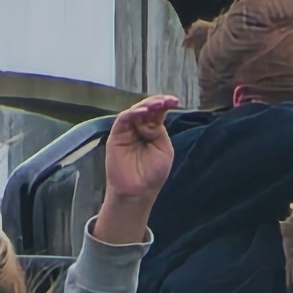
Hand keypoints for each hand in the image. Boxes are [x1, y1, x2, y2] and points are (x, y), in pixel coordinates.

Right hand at [91, 95, 180, 241]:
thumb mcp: (163, 149)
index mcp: (152, 130)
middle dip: (157, 102)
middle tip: (167, 101)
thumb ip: (158, 130)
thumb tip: (153, 115)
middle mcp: (139, 127)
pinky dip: (132, 113)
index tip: (175, 101)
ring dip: (146, 105)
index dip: (166, 104)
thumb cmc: (152, 174)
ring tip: (156, 105)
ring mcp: (127, 131)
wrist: (138, 191)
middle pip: (147, 108)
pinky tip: (141, 111)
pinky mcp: (116, 135)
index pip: (158, 112)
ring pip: (135, 110)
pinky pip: (123, 119)